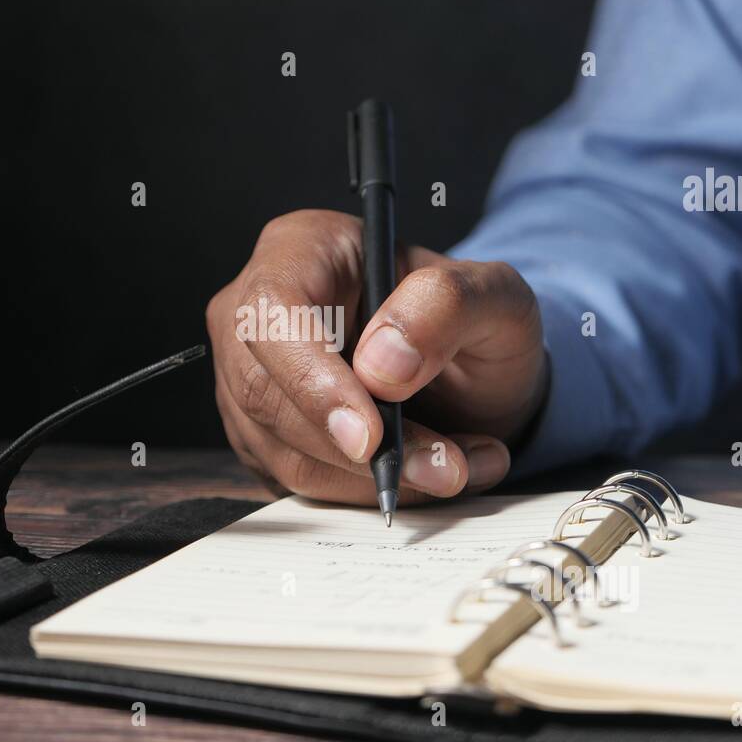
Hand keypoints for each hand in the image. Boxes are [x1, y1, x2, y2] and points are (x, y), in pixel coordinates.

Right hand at [206, 209, 547, 505]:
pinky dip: (368, 492)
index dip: (310, 379)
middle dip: (357, 448)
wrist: (468, 372)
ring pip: (285, 450)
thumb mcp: (493, 295)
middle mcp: (256, 312)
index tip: (370, 434)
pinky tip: (424, 471)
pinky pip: (300, 482)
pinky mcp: (262, 436)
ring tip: (454, 466)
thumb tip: (383, 362)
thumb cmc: (470, 319)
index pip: (270, 313)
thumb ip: (447, 306)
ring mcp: (248, 378)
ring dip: (374, 477)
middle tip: (441, 466)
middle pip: (267, 392)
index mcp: (301, 249)